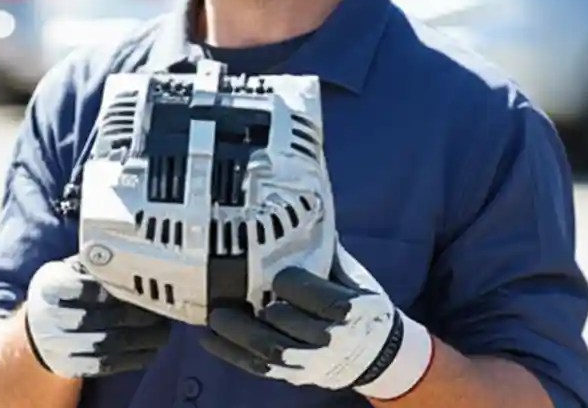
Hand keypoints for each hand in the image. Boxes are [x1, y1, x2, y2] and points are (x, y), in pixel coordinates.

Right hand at [23, 255, 172, 378]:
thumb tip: (134, 256)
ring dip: (139, 339)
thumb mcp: (70, 270)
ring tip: (163, 331)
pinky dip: (132, 358)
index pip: (81, 286)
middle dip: (134, 315)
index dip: (113, 288)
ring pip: (105, 344)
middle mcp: (48, 316)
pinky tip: (150, 349)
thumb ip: (95, 265)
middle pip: (97, 317)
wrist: (38, 330)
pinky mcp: (70, 366)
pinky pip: (105, 365)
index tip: (142, 286)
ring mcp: (57, 345)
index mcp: (50, 285)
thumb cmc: (66, 293)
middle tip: (161, 311)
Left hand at [199, 245, 434, 399]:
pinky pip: (258, 369)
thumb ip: (329, 252)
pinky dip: (231, 354)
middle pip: (292, 327)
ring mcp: (311, 362)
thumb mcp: (356, 278)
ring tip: (213, 316)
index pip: (324, 301)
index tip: (278, 273)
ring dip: (238, 334)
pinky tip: (207, 337)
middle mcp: (333, 340)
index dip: (297, 287)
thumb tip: (306, 210)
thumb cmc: (363, 307)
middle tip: (232, 290)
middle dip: (263, 311)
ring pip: (271, 351)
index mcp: (353, 310)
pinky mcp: (294, 376)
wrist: (380, 355)